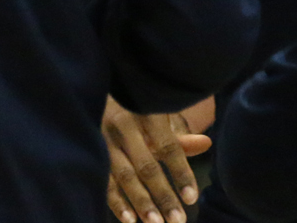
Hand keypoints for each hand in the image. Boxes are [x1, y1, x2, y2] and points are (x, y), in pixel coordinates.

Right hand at [103, 95, 211, 222]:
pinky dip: (115, 201)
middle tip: (178, 220)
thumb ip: (178, 135)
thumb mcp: (155, 114)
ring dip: (141, 202)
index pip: (168, 147)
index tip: (192, 198)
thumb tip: (206, 144)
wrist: (93, 88)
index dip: (181, 173)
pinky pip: (103, 179)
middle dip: (163, 196)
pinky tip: (129, 219)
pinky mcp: (90, 148)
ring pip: (124, 175)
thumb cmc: (133, 106)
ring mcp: (103, 137)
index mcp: (146, 112)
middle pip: (146, 166)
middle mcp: (123, 124)